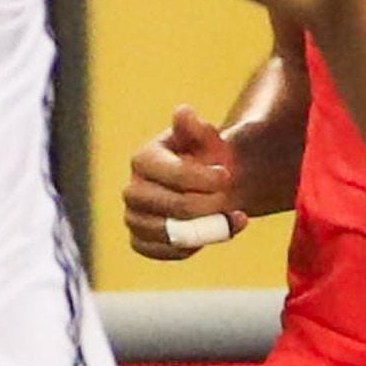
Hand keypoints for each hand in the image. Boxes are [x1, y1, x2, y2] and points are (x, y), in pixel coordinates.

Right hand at [123, 107, 256, 259]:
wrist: (205, 184)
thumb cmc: (206, 157)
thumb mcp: (205, 138)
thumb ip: (196, 128)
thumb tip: (184, 113)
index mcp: (143, 159)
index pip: (174, 174)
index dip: (205, 178)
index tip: (228, 175)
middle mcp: (132, 189)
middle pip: (177, 207)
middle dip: (211, 206)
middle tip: (233, 201)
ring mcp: (133, 217)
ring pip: (172, 234)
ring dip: (207, 231)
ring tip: (231, 220)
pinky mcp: (139, 241)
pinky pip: (164, 252)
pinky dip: (191, 247)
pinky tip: (210, 233)